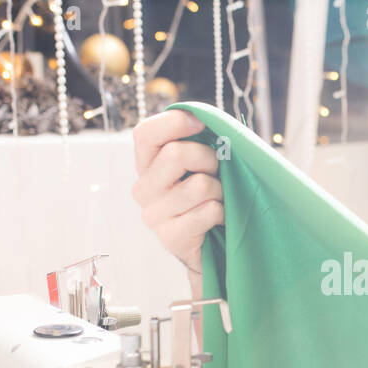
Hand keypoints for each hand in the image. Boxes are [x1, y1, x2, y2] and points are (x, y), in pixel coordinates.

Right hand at [131, 109, 222, 277]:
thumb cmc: (208, 198)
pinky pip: (209, 211)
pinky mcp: (170, 237)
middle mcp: (143, 189)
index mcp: (147, 166)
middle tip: (219, 170)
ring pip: (199, 185)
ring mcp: (153, 215)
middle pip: (176, 154)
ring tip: (219, 198)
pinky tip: (219, 219)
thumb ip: (197, 141)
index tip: (201, 123)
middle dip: (209, 157)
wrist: (211, 249)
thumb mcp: (199, 165)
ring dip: (220, 189)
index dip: (175, 122)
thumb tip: (205, 119)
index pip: (145, 134)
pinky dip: (223, 212)